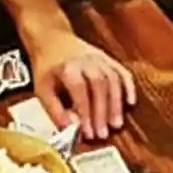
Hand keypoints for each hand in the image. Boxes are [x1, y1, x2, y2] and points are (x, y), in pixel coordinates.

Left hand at [22, 25, 136, 140]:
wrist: (52, 38)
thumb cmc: (47, 67)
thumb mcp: (42, 89)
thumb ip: (55, 110)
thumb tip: (72, 128)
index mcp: (68, 67)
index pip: (80, 91)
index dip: (86, 113)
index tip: (89, 132)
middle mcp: (86, 61)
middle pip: (99, 86)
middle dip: (102, 112)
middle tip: (104, 134)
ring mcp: (100, 58)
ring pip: (113, 80)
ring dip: (116, 104)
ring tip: (116, 124)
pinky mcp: (108, 58)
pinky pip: (122, 72)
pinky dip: (128, 87)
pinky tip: (130, 103)